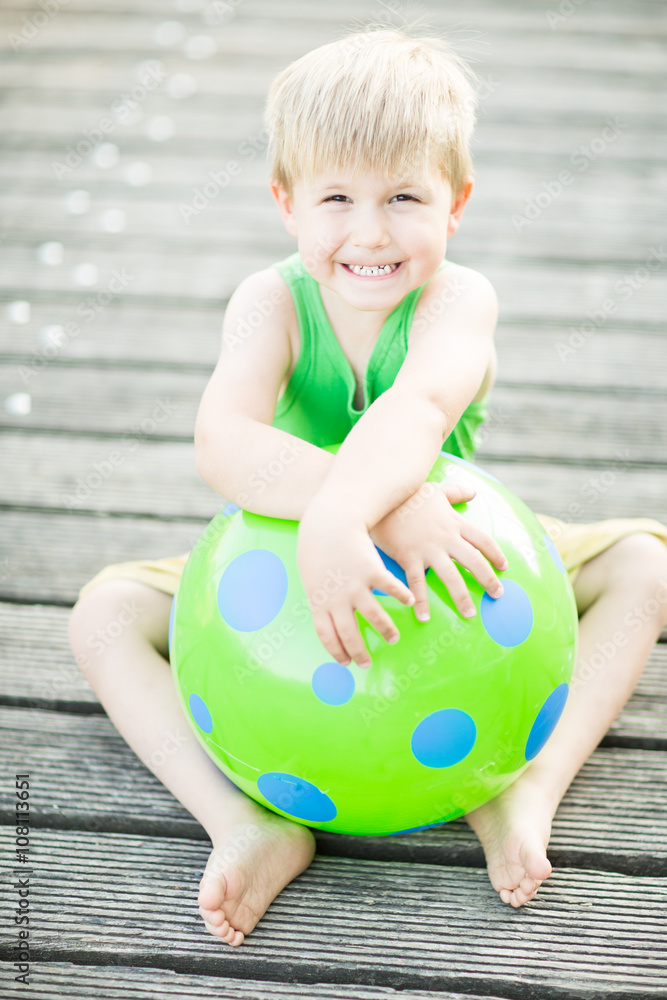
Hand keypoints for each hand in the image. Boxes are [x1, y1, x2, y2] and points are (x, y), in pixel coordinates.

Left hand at [297, 506, 414, 667]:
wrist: (328, 521)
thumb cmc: (317, 547)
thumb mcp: (313, 576)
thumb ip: (322, 596)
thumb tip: (328, 614)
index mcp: (320, 600)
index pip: (327, 634)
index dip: (336, 651)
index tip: (346, 662)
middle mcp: (338, 598)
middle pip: (349, 633)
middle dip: (359, 651)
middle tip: (368, 662)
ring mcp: (356, 585)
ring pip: (374, 616)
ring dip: (385, 630)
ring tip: (393, 638)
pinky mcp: (372, 570)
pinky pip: (390, 589)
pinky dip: (401, 596)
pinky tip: (410, 602)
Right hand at [369, 481, 507, 621]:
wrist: (381, 500)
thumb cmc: (408, 496)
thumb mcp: (435, 490)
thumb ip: (455, 492)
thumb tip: (473, 491)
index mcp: (454, 523)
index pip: (482, 540)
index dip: (495, 554)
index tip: (504, 567)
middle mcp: (446, 538)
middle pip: (474, 561)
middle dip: (488, 579)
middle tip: (498, 595)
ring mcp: (428, 549)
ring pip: (451, 576)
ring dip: (461, 597)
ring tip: (469, 614)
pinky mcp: (409, 557)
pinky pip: (417, 583)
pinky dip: (421, 601)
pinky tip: (423, 617)